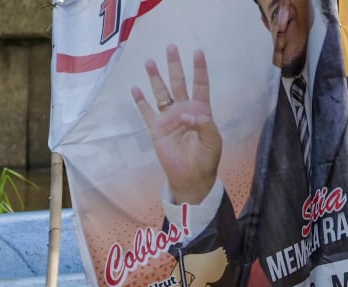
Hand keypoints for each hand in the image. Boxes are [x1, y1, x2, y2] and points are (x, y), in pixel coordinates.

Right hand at [131, 45, 222, 204]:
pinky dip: (140, 101)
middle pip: (178, 83)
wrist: (191, 177)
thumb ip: (203, 125)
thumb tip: (185, 114)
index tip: (198, 52)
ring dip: (155, 78)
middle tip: (171, 47)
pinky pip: (147, 111)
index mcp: (201, 112)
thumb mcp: (212, 142)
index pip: (200, 86)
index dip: (199, 69)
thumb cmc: (206, 160)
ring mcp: (169, 118)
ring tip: (150, 61)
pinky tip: (135, 88)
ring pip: (161, 93)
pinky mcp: (156, 128)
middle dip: (175, 66)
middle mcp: (184, 111)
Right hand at [170, 249, 228, 286]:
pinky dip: (203, 285)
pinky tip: (209, 285)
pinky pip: (199, 280)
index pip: (175, 281)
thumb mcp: (201, 278)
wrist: (225, 251)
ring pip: (193, 282)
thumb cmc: (210, 262)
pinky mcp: (203, 269)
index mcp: (181, 265)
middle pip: (184, 283)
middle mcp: (186, 266)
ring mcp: (194, 267)